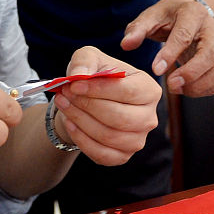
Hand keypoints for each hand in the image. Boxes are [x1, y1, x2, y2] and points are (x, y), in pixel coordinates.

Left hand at [50, 46, 161, 165]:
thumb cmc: (94, 77)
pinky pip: (102, 155)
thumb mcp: (89, 58)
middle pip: (120, 117)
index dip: (99, 89)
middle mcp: (149, 117)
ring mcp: (138, 139)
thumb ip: (85, 60)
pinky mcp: (123, 156)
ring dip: (80, 121)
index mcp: (149, 89)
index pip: (128, 92)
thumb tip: (79, 74)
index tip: (74, 85)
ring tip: (63, 105)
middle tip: (65, 94)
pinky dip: (81, 140)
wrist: (88, 101)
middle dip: (87, 106)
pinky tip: (70, 123)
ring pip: (109, 136)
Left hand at [121, 0, 213, 95]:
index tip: (155, 69)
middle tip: (170, 85)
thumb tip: (126, 44)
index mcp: (193, 14)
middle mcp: (211, 30)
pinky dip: (202, 90)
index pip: (185, 35)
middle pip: (209, 54)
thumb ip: (137, 29)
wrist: (190, 14)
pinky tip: (184, 90)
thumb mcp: (151, 16)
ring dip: (197, 85)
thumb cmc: (168, 16)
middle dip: (191, 73)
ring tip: (175, 89)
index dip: (170, 54)